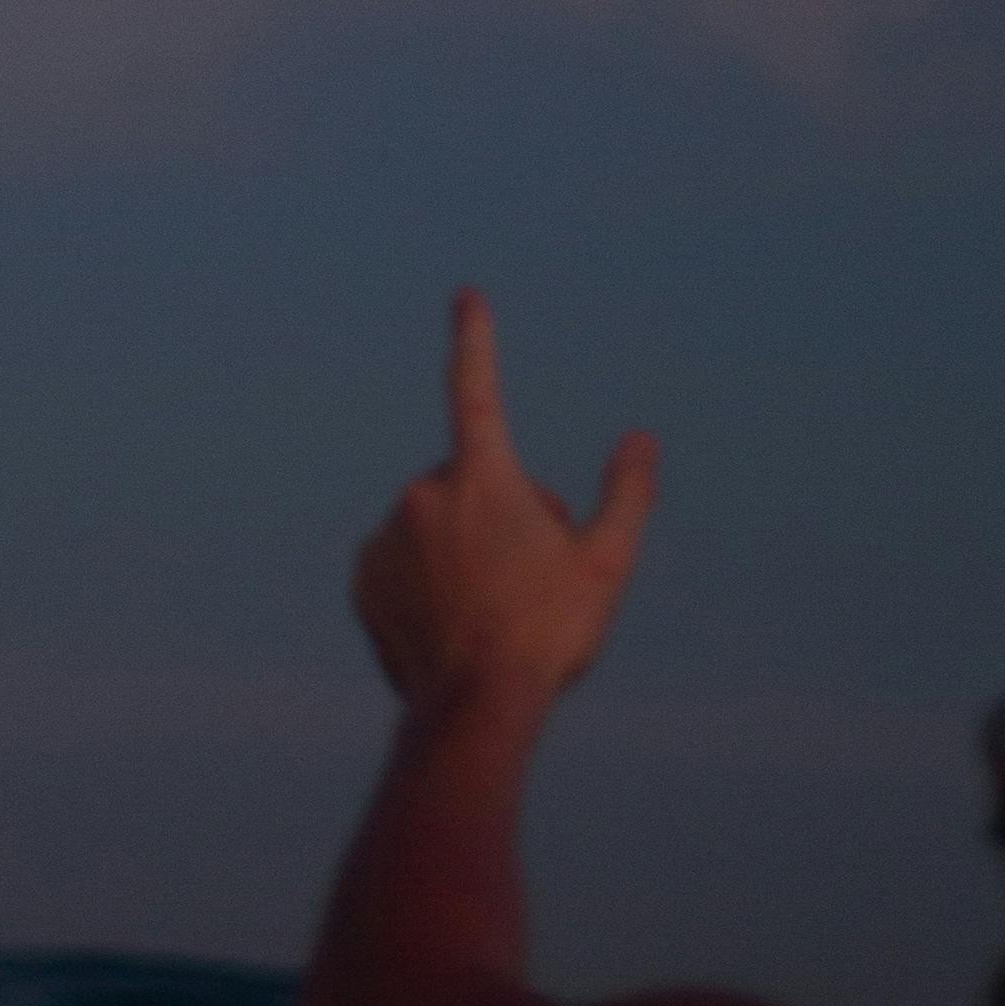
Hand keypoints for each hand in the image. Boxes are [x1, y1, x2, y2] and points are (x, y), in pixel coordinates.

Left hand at [348, 290, 657, 714]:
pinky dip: (424, 582)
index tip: (467, 298)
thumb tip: (641, 440)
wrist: (474, 707)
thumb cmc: (547, 635)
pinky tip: (452, 624)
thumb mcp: (605, 565)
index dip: (475, 340)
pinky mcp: (363, 578)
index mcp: (482, 478)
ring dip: (462, 550)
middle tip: (529, 579)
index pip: (477, 390)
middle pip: (473, 485)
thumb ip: (626, 495)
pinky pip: (402, 563)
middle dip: (501, 513)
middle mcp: (424, 493)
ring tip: (490, 611)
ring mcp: (386, 536)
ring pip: (436, 527)